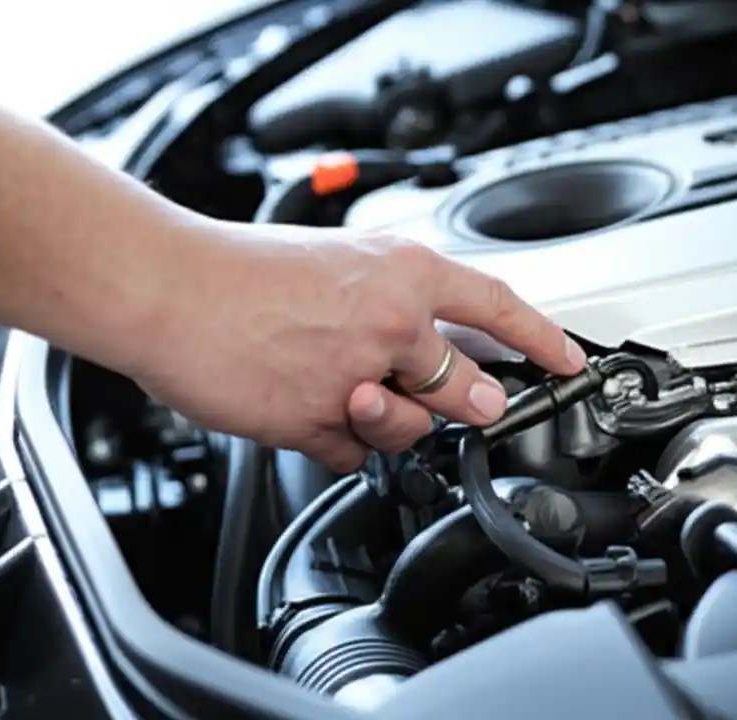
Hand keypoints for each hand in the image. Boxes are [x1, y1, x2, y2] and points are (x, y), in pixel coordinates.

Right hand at [127, 220, 586, 471]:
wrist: (168, 288)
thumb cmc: (244, 270)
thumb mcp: (343, 259)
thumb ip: (398, 298)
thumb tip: (440, 340)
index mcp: (403, 272)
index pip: (500, 307)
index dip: (542, 338)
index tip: (567, 360)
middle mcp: (392, 325)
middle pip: (469, 391)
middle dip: (471, 402)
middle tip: (465, 400)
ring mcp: (357, 380)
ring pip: (413, 430)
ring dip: (392, 420)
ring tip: (344, 384)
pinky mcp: (318, 425)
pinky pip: (354, 455)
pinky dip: (339, 439)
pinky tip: (305, 402)